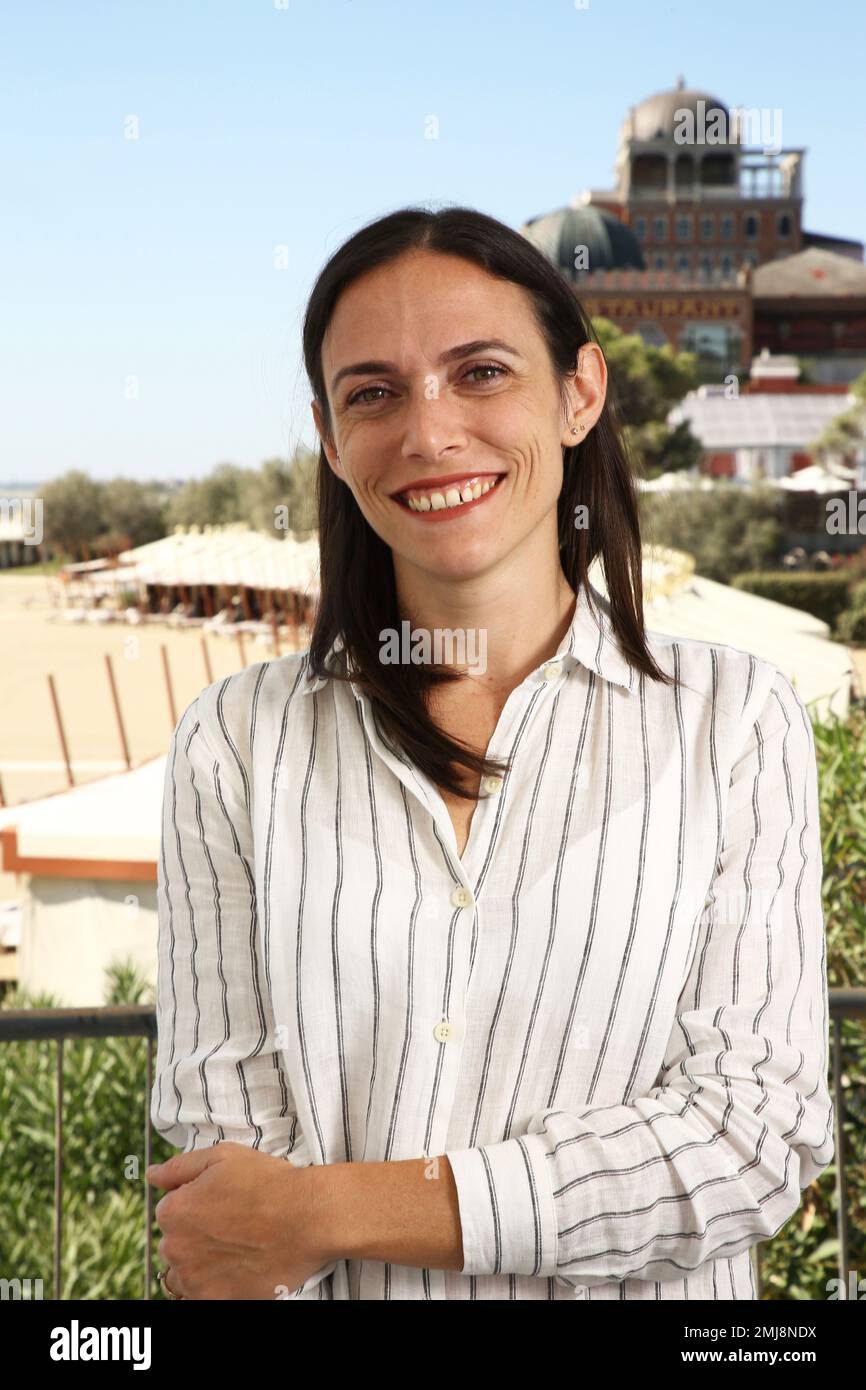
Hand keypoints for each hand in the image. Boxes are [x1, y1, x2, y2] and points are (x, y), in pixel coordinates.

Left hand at [145, 1142, 327, 1299]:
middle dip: (195, 1237)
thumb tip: (151, 1175)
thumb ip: (180, 1167)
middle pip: (174, 1245)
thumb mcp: (222, 1157)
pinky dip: (213, 1285)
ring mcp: (193, 1278)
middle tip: (232, 1226)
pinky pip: (199, 1296)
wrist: (306, 1217)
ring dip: (198, 1265)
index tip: (221, 1204)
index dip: (196, 1206)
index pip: (169, 1213)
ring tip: (232, 1251)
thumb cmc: (267, 1183)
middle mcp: (175, 1248)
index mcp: (173, 1211)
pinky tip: (236, 1268)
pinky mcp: (214, 1300)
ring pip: (183, 1275)